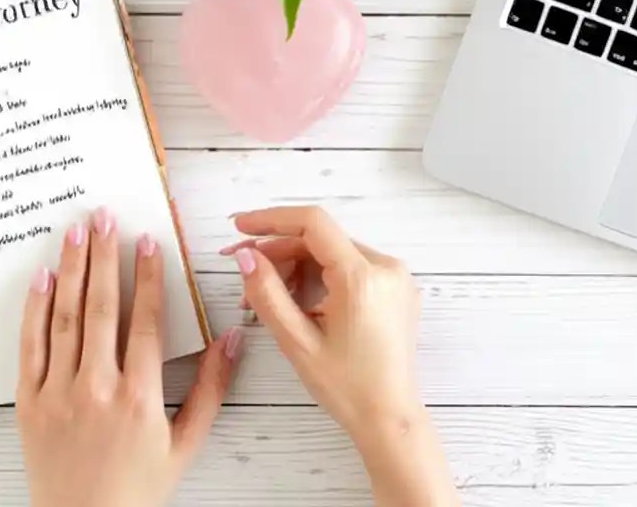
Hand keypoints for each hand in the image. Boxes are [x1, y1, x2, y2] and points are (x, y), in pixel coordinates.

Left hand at [18, 206, 242, 506]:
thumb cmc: (136, 490)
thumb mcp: (185, 443)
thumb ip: (210, 389)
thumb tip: (232, 340)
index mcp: (139, 397)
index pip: (144, 321)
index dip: (148, 276)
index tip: (149, 240)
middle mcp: (96, 389)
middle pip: (101, 308)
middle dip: (105, 256)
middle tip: (106, 217)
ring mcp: (57, 394)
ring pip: (65, 318)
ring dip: (70, 269)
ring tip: (75, 231)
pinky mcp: (28, 404)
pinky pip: (30, 347)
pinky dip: (35, 310)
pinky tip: (42, 278)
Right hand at [225, 206, 458, 506]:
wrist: (390, 418)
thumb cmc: (347, 387)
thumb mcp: (298, 342)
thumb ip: (267, 293)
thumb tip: (245, 256)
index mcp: (362, 278)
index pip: (313, 223)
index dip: (270, 219)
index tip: (239, 227)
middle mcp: (386, 268)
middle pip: (321, 239)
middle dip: (278, 251)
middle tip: (244, 272)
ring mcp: (395, 278)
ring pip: (334, 253)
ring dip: (297, 266)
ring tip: (267, 296)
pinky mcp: (396, 289)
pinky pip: (352, 267)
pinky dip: (321, 276)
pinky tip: (297, 301)